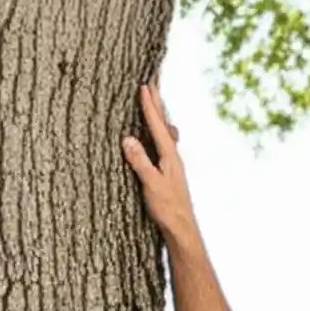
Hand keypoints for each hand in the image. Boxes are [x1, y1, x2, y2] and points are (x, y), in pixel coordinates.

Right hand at [122, 83, 196, 238]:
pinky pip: (163, 144)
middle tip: (153, 82)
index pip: (157, 126)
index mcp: (169, 156)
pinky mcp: (169, 172)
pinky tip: (159, 135)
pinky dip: (159, 132)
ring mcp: (173, 164)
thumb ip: (140, 161)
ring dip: (159, 115)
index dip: (150, 106)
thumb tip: (127, 138)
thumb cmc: (168, 208)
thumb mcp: (151, 184)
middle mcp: (173, 156)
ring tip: (155, 100)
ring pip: (165, 132)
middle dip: (157, 102)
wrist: (182, 228)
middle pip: (164, 123)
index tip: (144, 86)